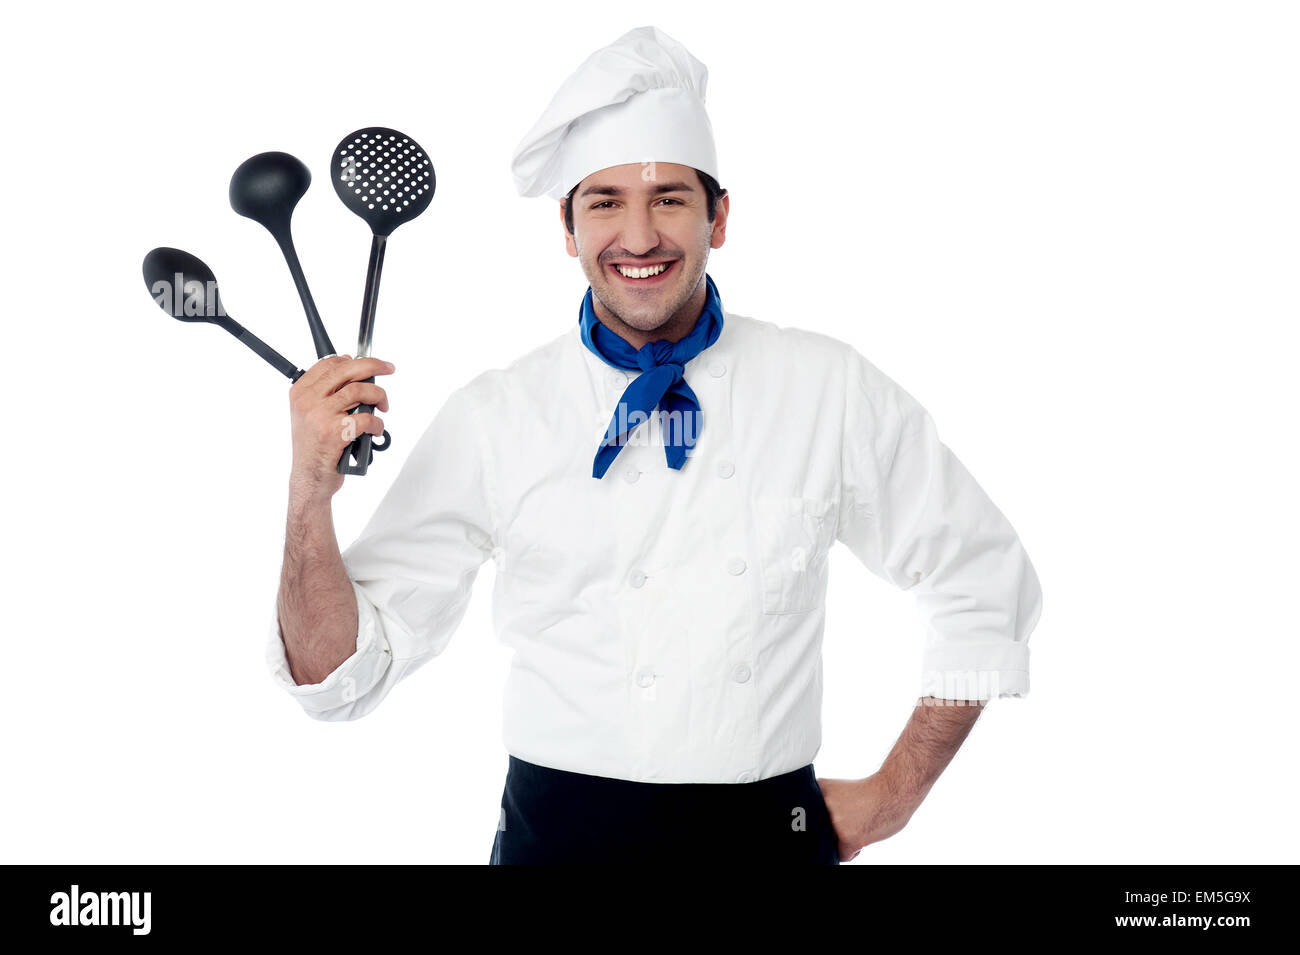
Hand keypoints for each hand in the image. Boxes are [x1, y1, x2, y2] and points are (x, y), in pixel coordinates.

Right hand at [288, 355, 393, 506]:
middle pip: (346, 370)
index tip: (370, 363)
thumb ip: (326, 391)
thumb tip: (350, 364)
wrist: (309, 478)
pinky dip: (377, 425)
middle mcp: (307, 401)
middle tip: (389, 368)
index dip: (354, 360)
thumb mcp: (310, 414)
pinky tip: (375, 431)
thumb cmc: (314, 447)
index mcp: (300, 393)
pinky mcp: (335, 432)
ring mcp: (320, 416)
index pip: (329, 363)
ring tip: (382, 406)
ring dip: (378, 397)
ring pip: (359, 391)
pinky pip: (366, 419)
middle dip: (373, 366)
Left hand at [816, 773, 919, 862]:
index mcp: (818, 790)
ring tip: (858, 826)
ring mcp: (834, 821)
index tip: (834, 818)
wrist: (894, 790)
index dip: (821, 822)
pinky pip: (842, 855)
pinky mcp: (848, 837)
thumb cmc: (870, 792)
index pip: (807, 816)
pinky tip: (864, 835)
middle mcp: (822, 805)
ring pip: (829, 844)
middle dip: (831, 831)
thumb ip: (824, 804)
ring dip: (842, 841)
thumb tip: (813, 828)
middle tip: (850, 820)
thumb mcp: (839, 790)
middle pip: (817, 832)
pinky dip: (854, 850)